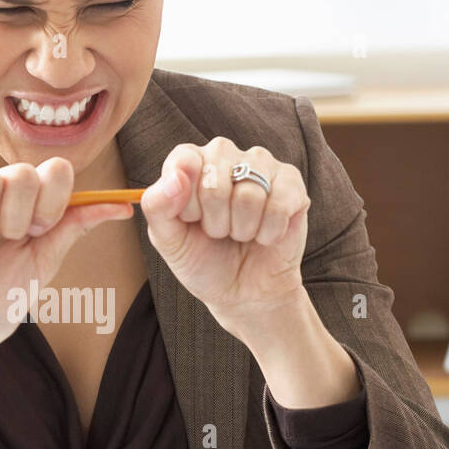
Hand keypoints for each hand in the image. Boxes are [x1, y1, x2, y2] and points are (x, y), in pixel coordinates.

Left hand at [139, 139, 310, 336]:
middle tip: (218, 232)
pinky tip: (265, 236)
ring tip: (241, 234)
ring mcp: (262, 165)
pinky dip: (268, 233)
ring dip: (241, 230)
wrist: (244, 293)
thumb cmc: (204, 261)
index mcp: (192, 162)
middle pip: (215, 181)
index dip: (187, 203)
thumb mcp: (168, 241)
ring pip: (249, 195)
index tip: (191, 221)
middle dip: (214, 222)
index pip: (184, 161)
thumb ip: (157, 207)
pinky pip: (278, 206)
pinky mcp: (291, 183)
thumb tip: (176, 177)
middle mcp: (226, 155)